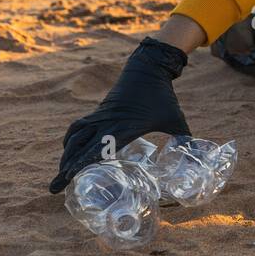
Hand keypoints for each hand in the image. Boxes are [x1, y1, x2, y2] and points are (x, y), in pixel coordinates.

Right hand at [48, 36, 192, 193]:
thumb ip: (185, 138)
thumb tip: (199, 158)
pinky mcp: (99, 112)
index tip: (69, 176)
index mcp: (125, 126)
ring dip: (66, 155)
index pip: (99, 148)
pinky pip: (79, 126)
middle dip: (66, 167)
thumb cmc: (163, 95)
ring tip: (60, 173)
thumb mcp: (176, 118)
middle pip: (80, 146)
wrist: (147, 68)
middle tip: (55, 187)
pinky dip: (71, 139)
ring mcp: (101, 116)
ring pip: (75, 136)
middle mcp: (108, 122)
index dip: (83, 162)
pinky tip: (68, 151)